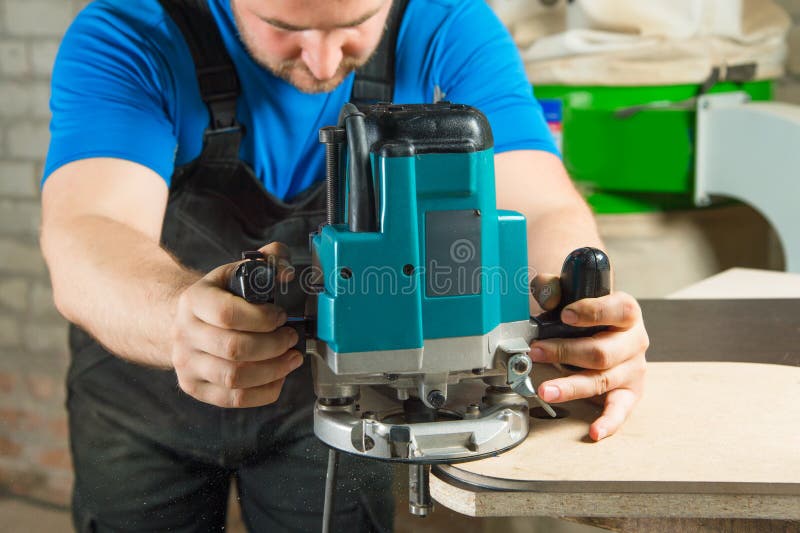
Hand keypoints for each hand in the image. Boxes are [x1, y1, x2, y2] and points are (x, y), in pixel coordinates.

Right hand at [170, 242, 301, 407]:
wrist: (184, 322)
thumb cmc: (220, 297)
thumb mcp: (237, 271)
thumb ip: (268, 261)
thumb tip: (286, 271)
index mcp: (194, 300)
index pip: (227, 314)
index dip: (262, 318)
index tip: (281, 316)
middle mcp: (184, 333)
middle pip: (234, 349)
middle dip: (273, 345)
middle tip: (291, 338)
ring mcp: (187, 364)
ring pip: (235, 377)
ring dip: (273, 370)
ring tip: (291, 358)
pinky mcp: (194, 387)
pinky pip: (234, 399)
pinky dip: (264, 391)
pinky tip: (278, 376)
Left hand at [530, 274, 648, 440]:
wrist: (599, 329)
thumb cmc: (584, 313)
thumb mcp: (571, 294)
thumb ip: (554, 287)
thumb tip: (547, 294)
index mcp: (626, 311)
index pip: (619, 309)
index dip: (593, 311)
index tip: (565, 313)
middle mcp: (634, 340)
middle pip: (603, 351)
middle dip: (565, 351)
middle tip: (536, 351)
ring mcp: (633, 369)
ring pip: (602, 379)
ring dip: (570, 386)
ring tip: (544, 390)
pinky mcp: (629, 393)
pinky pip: (621, 410)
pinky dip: (608, 422)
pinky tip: (594, 431)